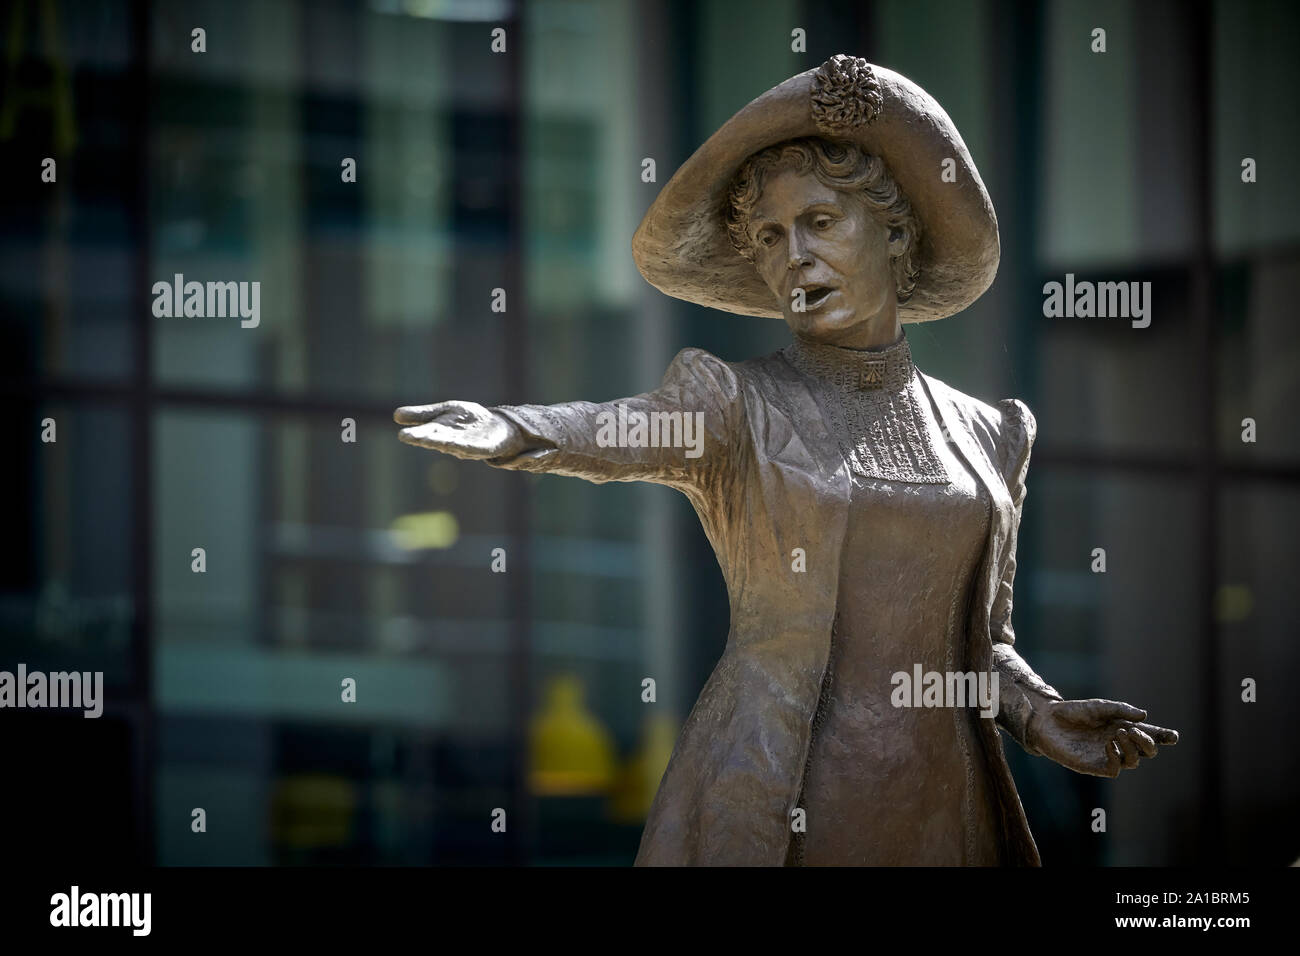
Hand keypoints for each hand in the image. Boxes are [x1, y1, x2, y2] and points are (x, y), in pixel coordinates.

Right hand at [394, 400, 526, 459]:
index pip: (425, 432)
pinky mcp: (482, 449)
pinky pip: (472, 448)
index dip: (415, 435)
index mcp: (439, 431)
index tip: (402, 435)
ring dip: (442, 443)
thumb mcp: (445, 412)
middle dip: (425, 439)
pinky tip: (457, 446)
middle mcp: (450, 440)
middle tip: (410, 438)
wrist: (496, 426)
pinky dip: (464, 447)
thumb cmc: (468, 421)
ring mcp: (466, 446)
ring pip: (452, 445)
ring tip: (431, 440)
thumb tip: (395, 415)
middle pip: (436, 440)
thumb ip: (423, 415)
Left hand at [1029, 698, 1177, 777]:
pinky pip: (1115, 769)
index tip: (1173, 736)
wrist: (1047, 720)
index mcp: (1123, 728)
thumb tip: (1144, 716)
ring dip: (1132, 748)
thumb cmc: (1073, 712)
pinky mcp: (1094, 766)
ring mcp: (1108, 756)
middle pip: (1147, 751)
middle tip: (1134, 731)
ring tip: (1119, 733)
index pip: (1148, 734)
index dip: (1163, 736)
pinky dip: (1116, 757)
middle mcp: (1119, 744)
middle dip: (1148, 743)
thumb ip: (1121, 710)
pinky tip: (1108, 744)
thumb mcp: (1099, 706)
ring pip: (1134, 761)